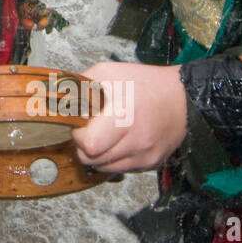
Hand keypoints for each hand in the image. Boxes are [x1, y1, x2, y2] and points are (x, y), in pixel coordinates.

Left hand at [71, 62, 186, 172]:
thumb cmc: (146, 84)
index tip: (82, 124)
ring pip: (104, 168)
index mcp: (124, 116)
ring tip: (105, 135)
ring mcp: (144, 156)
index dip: (79, 135)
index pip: (89, 144)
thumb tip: (57, 97)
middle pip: (93, 160)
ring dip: (98, 154)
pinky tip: (118, 142)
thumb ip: (81, 86)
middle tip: (90, 130)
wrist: (184, 98)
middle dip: (84, 147)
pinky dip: (113, 158)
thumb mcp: (109, 73)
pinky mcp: (150, 164)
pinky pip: (120, 169)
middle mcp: (136, 141)